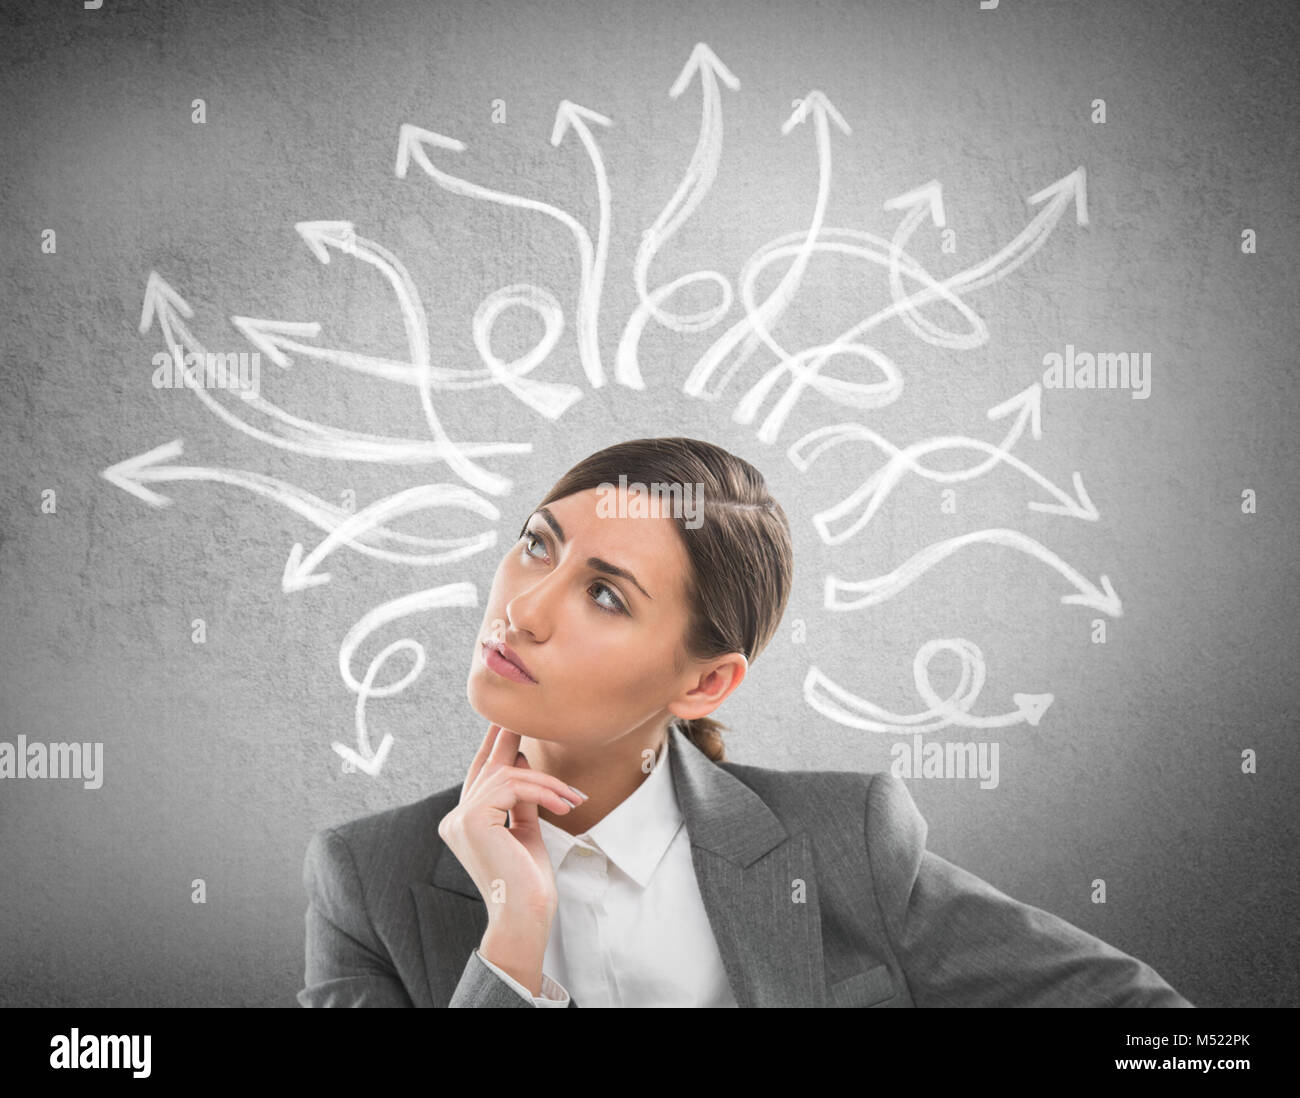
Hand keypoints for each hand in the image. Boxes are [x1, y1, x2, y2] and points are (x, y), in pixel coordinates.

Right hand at [437, 723, 586, 927]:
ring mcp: (460, 819)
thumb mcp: (525, 831)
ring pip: (507, 775)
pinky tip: (564, 805)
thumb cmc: (528, 883)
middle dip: (511, 742)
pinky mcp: (473, 819)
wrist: (526, 916)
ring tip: (573, 798)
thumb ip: (520, 800)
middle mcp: (455, 819)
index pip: (479, 776)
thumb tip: (522, 762)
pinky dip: (543, 791)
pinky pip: (513, 786)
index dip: (493, 747)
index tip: (507, 724)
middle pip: (488, 768)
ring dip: (547, 782)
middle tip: (528, 720)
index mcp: (464, 823)